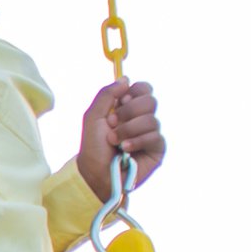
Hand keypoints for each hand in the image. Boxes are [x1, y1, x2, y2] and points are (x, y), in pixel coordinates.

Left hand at [78, 79, 164, 199]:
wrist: (96, 172)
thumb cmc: (93, 146)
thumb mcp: (93, 116)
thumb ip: (107, 94)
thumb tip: (126, 78)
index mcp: (128, 108)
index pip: (143, 89)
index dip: (134, 92)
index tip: (121, 102)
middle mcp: (141, 119)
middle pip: (150, 101)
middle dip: (128, 112)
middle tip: (113, 124)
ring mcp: (150, 134)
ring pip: (151, 120)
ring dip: (128, 130)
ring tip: (115, 141)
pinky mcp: (157, 149)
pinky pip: (155, 137)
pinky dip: (137, 142)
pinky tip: (126, 150)